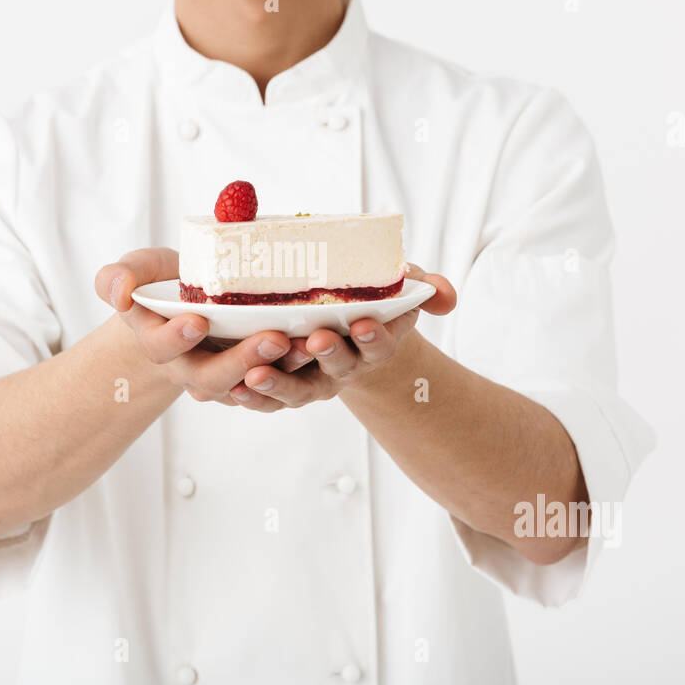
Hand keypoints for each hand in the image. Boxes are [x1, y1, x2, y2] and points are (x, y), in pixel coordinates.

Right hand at [94, 248, 292, 404]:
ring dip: (276, 371)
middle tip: (274, 338)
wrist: (188, 304)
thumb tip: (119, 290)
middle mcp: (187, 369)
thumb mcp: (140, 270)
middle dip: (241, 361)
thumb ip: (122, 275)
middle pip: (211, 377)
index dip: (176, 338)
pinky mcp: (249, 381)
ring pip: (246, 386)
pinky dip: (293, 373)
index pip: (160, 347)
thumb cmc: (163, 283)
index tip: (197, 320)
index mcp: (157, 341)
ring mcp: (220, 379)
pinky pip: (271, 387)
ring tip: (303, 345)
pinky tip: (315, 352)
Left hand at [230, 264, 456, 412]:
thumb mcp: (400, 284)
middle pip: (341, 366)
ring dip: (281, 385)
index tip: (364, 323)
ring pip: (301, 390)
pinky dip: (254, 397)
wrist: (345, 319)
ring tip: (258, 374)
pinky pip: (271, 399)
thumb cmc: (370, 295)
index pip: (380, 343)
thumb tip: (447, 296)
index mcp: (376, 340)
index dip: (374, 337)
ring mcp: (316, 378)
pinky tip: (237, 387)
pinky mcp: (286, 384)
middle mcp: (348, 365)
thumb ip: (425, 286)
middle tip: (316, 339)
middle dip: (330, 354)